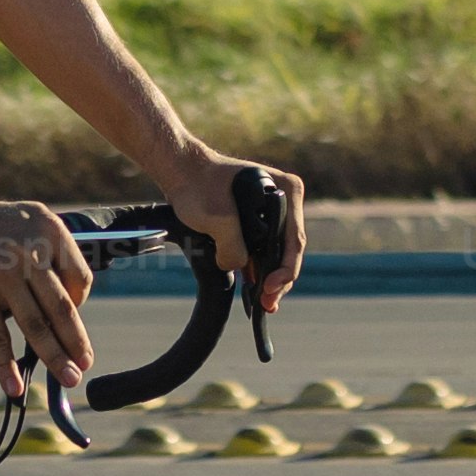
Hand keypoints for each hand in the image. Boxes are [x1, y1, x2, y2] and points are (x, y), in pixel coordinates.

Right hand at [0, 193, 94, 391]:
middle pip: (61, 309)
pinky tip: (14, 386)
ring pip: (35, 326)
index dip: (79, 304)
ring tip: (68, 378)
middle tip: (84, 366)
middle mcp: (30, 252)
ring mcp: (3, 275)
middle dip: (76, 344)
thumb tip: (70, 306)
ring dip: (54, 357)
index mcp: (50, 233)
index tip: (69, 321)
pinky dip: (7, 366)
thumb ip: (54, 256)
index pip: (80, 280)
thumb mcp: (33, 221)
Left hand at [173, 151, 305, 309]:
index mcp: (286, 190)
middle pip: (290, 250)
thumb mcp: (218, 218)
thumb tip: (238, 267)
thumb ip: (233, 248)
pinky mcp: (258, 222)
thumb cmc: (199, 184)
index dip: (285, 270)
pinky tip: (255, 287)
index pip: (294, 240)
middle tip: (268, 305)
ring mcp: (273, 212)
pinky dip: (261, 269)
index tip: (271, 288)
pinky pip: (265, 250)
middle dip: (280, 280)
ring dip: (271, 278)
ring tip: (264, 303)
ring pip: (278, 252)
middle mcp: (286, 200)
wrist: (181, 171)